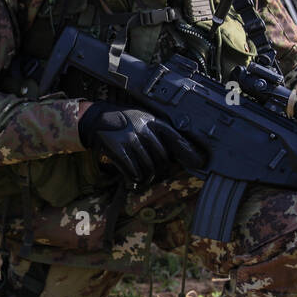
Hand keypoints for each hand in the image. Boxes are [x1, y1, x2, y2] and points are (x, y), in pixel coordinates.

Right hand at [78, 103, 205, 188]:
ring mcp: (130, 139)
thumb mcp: (144, 121)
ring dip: (147, 177)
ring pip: (148, 167)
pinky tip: (134, 177)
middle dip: (161, 170)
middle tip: (156, 173)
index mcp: (153, 121)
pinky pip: (133, 170)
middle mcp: (144, 129)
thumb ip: (160, 134)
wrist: (97, 119)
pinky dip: (135, 177)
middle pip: (162, 159)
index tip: (200, 162)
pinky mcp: (118, 149)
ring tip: (143, 177)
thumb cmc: (125, 122)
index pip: (176, 138)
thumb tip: (180, 156)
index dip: (189, 152)